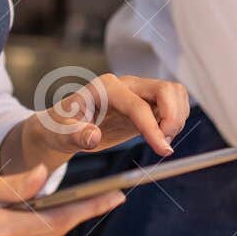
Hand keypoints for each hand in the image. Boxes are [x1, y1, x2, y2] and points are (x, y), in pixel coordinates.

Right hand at [0, 166, 122, 235]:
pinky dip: (29, 232)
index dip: (89, 208)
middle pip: (49, 234)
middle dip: (79, 215)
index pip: (54, 219)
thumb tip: (46, 178)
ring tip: (77, 201)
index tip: (116, 197)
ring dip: (52, 223)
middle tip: (109, 196)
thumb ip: (10, 186)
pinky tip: (34, 216)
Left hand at [20, 72, 189, 169]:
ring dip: (177, 118)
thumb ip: (76, 135)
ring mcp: (138, 92)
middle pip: (166, 89)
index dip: (154, 128)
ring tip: (161, 142)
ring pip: (174, 93)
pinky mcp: (145, 104)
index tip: (163, 151)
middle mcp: (126, 84)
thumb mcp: (60, 134)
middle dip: (174, 117)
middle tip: (164, 145)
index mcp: (106, 88)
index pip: (138, 105)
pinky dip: (175, 120)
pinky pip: (172, 104)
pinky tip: (161, 138)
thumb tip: (93, 136)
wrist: (62, 124)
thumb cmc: (59, 126)